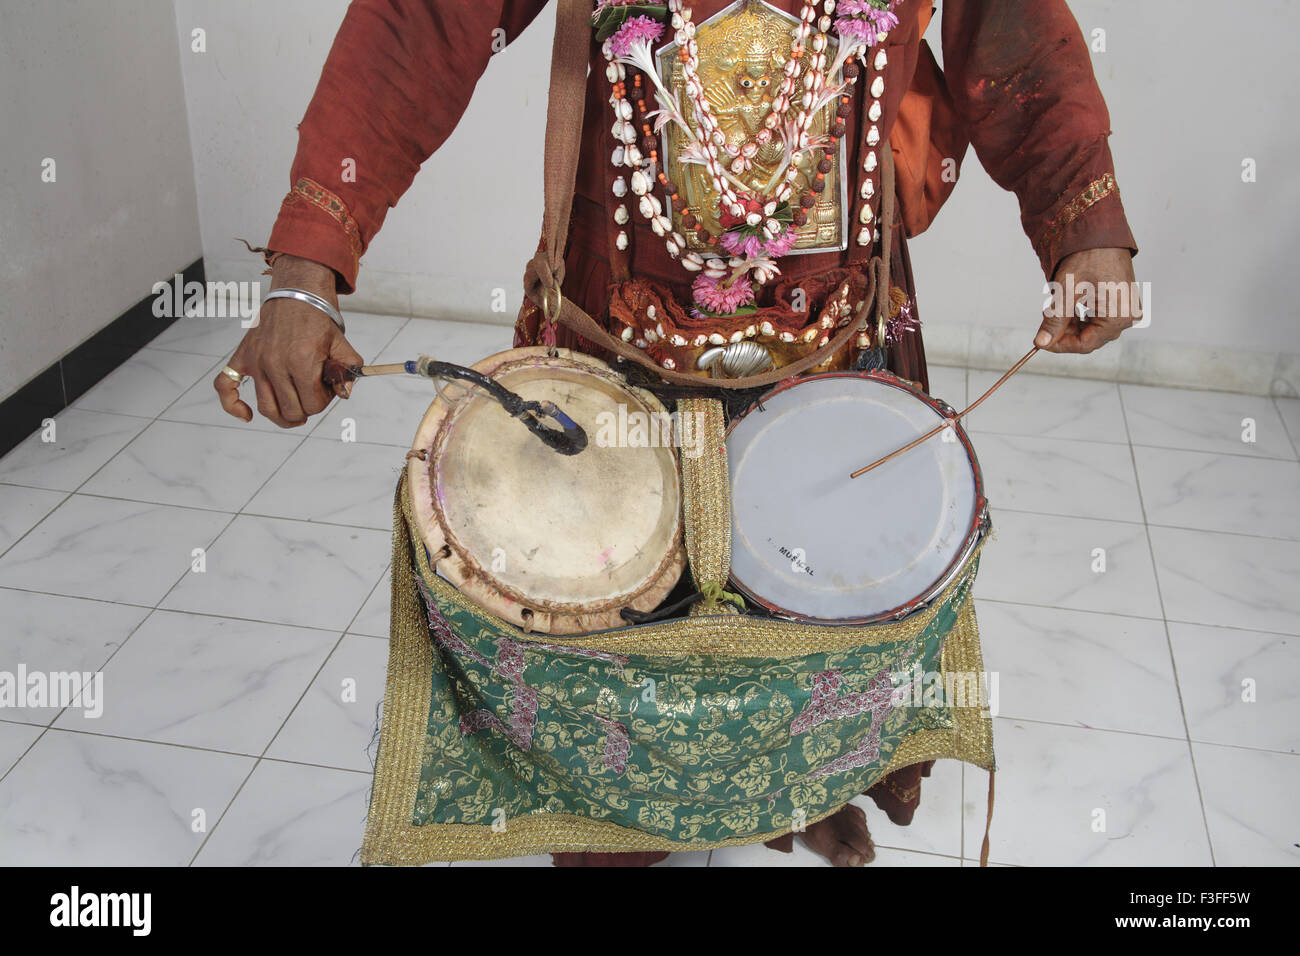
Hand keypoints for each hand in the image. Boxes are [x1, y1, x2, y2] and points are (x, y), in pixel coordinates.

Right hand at [213, 255, 363, 426]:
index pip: (313, 404)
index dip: (324, 402)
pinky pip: (225, 386)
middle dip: (307, 409)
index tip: (326, 389)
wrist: (297, 293)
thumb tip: (345, 393)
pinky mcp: (243, 357)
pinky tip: (246, 415)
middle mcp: (276, 363)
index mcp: (302, 360)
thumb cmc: (317, 319)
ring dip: (282, 417)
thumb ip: (348, 370)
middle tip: (312, 396)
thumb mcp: (341, 343)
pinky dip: (232, 405)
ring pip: (266, 407)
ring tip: (294, 414)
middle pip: (291, 410)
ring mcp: (257, 361)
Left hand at [1036, 247, 1140, 353]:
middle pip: (1090, 338)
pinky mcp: (1121, 302)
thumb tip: (1042, 342)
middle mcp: (1128, 315)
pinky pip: (1099, 319)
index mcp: (1119, 316)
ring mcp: (1127, 309)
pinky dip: (1080, 317)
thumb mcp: (1067, 291)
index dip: (1060, 345)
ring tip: (1055, 309)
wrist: (1100, 232)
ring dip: (1071, 325)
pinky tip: (1068, 306)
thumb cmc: (1088, 256)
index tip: (1041, 341)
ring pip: (1092, 330)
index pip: (1085, 344)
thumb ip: (1055, 320)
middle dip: (1065, 332)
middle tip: (1046, 321)